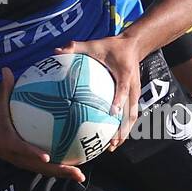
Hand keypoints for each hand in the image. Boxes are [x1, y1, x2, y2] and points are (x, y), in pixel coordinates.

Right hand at [0, 67, 84, 181]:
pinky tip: (74, 166)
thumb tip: (6, 69)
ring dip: (62, 174)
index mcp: (8, 143)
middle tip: (78, 173)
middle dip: (59, 171)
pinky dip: (58, 168)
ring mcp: (22, 162)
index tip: (47, 157)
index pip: (22, 149)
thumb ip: (4, 88)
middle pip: (40, 168)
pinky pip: (44, 168)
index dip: (33, 154)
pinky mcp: (26, 163)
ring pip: (44, 172)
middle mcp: (17, 156)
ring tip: (80, 176)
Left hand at [56, 34, 142, 149]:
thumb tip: (57, 50)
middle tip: (112, 142)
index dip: (119, 100)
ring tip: (111, 147)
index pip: (122, 89)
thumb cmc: (112, 46)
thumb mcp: (94, 43)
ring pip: (131, 117)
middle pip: (130, 112)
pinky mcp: (132, 98)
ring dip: (123, 133)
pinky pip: (128, 115)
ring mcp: (134, 94)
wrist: (133, 46)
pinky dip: (121, 128)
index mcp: (124, 74)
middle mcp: (132, 87)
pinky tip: (109, 138)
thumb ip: (76, 47)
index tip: (112, 113)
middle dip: (123, 129)